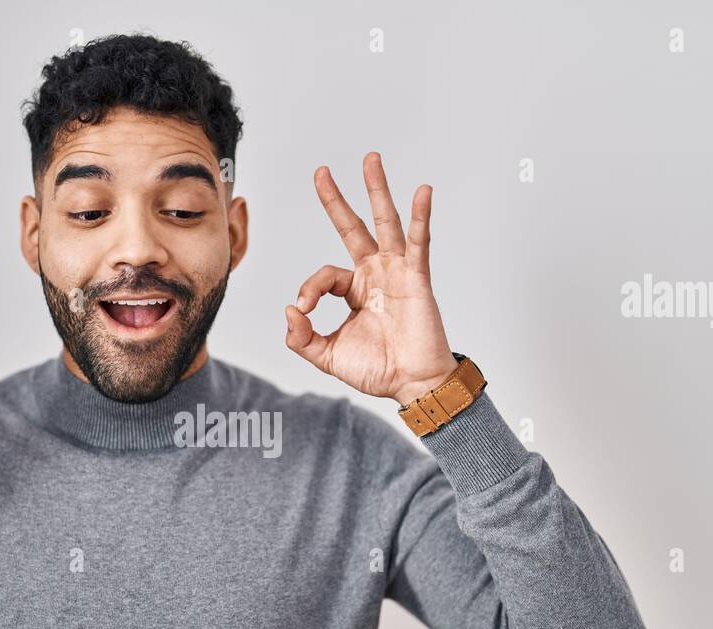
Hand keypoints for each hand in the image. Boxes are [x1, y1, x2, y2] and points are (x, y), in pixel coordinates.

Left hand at [284, 152, 458, 406]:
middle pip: (353, 228)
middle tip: (322, 171)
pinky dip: (421, 216)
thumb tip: (290, 309)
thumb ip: (302, 337)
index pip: (324, 275)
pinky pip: (418, 242)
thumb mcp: (328, 355)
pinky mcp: (417, 278)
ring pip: (385, 223)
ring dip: (377, 190)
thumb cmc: (378, 370)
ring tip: (370, 159)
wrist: (411, 384)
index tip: (304, 311)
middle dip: (337, 200)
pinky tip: (422, 191)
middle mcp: (375, 274)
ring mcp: (397, 272)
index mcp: (354, 291)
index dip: (310, 289)